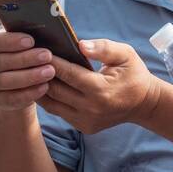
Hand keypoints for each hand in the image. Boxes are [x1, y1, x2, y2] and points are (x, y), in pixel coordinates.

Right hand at [0, 30, 55, 111]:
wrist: (16, 82)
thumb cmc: (22, 55)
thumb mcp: (22, 45)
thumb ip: (28, 38)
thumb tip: (47, 33)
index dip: (12, 41)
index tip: (31, 40)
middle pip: (4, 61)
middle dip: (27, 59)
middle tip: (47, 55)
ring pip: (7, 80)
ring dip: (30, 76)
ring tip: (50, 71)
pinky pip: (13, 98)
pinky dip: (30, 93)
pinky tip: (45, 86)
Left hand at [41, 38, 158, 134]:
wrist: (144, 103)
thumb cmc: (134, 74)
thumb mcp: (126, 55)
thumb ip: (103, 48)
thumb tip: (80, 44)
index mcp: (101, 90)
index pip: (68, 74)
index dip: (51, 61)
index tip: (38, 48)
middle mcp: (91, 108)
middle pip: (55, 89)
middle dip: (40, 73)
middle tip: (29, 58)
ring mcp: (85, 121)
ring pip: (51, 103)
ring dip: (39, 87)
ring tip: (31, 71)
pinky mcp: (83, 127)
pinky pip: (58, 111)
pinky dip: (49, 98)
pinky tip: (43, 84)